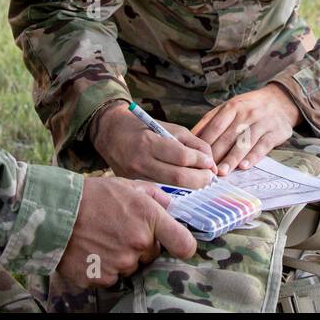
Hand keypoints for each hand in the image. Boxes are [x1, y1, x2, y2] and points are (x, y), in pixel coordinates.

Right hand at [56, 176, 197, 288]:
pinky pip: (111, 277)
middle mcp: (138, 243)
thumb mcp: (125, 184)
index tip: (177, 244)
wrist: (54, 212)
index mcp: (149, 217)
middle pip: (152, 254)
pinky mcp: (101, 277)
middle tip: (119, 230)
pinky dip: (104, 268)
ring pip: (130, 266)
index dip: (182, 245)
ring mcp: (120, 263)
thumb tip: (171, 204)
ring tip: (102, 238)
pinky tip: (92, 250)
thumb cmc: (91, 195)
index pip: (184, 244)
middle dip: (140, 245)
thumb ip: (153, 195)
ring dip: (121, 256)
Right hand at [92, 102, 216, 187]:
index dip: (201, 161)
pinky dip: (175, 190)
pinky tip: (182, 185)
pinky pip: (158, 191)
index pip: (182, 157)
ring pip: (170, 189)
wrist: (110, 133)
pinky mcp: (132, 186)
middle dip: (200, 179)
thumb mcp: (168, 127)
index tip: (210, 163)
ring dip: (190, 186)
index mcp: (149, 142)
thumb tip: (210, 160)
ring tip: (199, 180)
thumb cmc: (142, 127)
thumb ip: (191, 142)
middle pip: (178, 178)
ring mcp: (134, 177)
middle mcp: (140, 162)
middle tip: (209, 176)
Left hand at [191, 84, 300, 176]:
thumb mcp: (230, 107)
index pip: (215, 126)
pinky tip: (244, 166)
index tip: (196, 157)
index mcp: (232, 107)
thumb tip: (190, 138)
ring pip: (245, 143)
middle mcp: (247, 114)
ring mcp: (262, 123)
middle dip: (216, 154)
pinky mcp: (275, 132)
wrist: (280, 100)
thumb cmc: (249, 107)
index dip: (205, 142)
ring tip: (222, 172)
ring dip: (232, 158)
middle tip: (206, 170)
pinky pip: (263, 146)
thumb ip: (211, 121)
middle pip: (228, 136)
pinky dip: (253, 157)